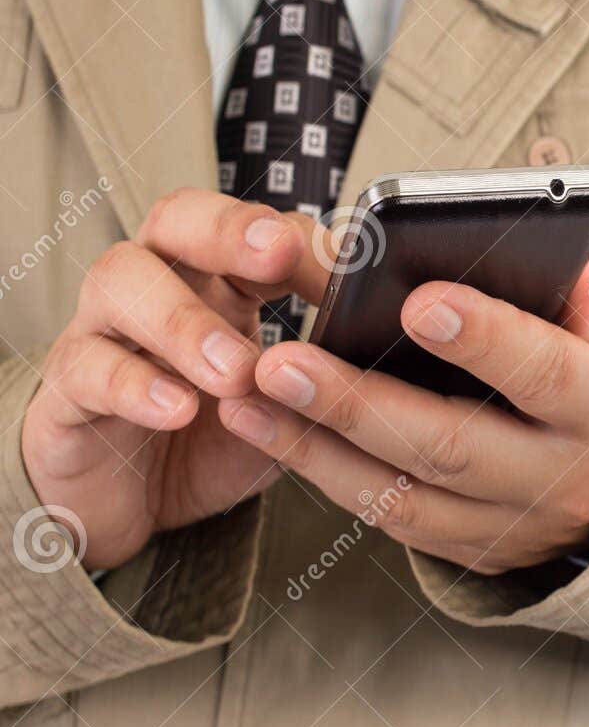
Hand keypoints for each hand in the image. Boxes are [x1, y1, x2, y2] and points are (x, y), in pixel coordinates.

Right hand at [21, 191, 324, 569]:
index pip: (252, 229)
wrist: (135, 505)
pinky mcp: (68, 390)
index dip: (296, 238)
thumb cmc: (213, 440)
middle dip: (228, 229)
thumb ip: (323, 377)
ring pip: (121, 283)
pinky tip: (180, 408)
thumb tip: (384, 352)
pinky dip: (136, 387)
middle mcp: (157, 288)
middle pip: (176, 221)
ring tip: (236, 370)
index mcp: (220, 282)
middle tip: (277, 254)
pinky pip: (89, 369)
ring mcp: (104, 331)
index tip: (346, 262)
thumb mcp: (286, 409)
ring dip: (185, 320)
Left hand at [215, 260, 588, 574]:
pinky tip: (269, 429)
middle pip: (452, 447)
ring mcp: (512, 524)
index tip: (420, 301)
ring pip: (404, 497)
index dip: (488, 342)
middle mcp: (559, 478)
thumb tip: (576, 279)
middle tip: (280, 358)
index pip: (549, 375)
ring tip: (246, 394)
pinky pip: (391, 520)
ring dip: (315, 446)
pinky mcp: (474, 549)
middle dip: (360, 403)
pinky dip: (324, 475)